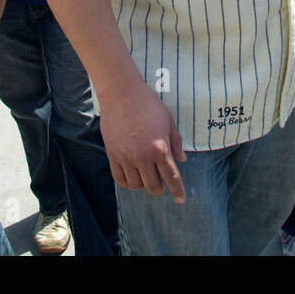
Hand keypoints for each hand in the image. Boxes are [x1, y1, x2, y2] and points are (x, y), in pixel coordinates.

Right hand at [99, 79, 186, 202]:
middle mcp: (142, 156)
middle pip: (153, 186)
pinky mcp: (112, 154)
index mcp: (159, 148)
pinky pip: (119, 178)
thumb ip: (175, 142)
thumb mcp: (168, 121)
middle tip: (162, 185)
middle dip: (160, 189)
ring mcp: (125, 157)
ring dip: (144, 186)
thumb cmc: (148, 104)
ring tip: (147, 179)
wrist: (121, 94)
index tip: (181, 199)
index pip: (171, 178)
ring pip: (136, 185)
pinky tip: (133, 178)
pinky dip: (128, 183)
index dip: (178, 191)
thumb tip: (182, 159)